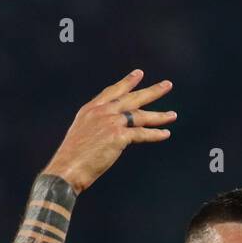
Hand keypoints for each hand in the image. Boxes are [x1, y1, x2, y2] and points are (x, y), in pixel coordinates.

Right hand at [41, 69, 176, 192]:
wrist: (67, 168)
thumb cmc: (72, 157)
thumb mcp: (82, 134)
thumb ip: (96, 127)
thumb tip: (109, 132)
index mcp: (91, 109)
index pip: (113, 91)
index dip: (127, 82)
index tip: (139, 74)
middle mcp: (102, 112)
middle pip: (132, 98)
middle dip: (152, 91)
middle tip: (168, 85)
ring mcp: (111, 122)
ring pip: (140, 115)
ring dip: (159, 115)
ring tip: (173, 115)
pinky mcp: (118, 137)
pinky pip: (141, 133)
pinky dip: (154, 134)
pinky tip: (165, 134)